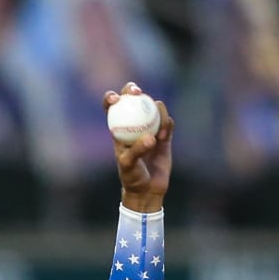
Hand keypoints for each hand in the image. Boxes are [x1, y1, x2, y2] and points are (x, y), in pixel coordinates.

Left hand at [106, 82, 173, 211]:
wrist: (148, 189)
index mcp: (118, 128)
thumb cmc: (132, 177)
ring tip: (160, 132)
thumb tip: (150, 137)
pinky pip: (167, 122)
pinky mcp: (164, 135)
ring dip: (157, 112)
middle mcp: (133, 124)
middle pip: (132, 100)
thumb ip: (137, 151)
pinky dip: (167, 123)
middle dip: (133, 90)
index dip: (112, 97)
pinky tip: (165, 132)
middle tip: (138, 92)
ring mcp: (149, 127)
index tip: (117, 98)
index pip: (112, 108)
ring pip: (153, 108)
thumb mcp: (129, 165)